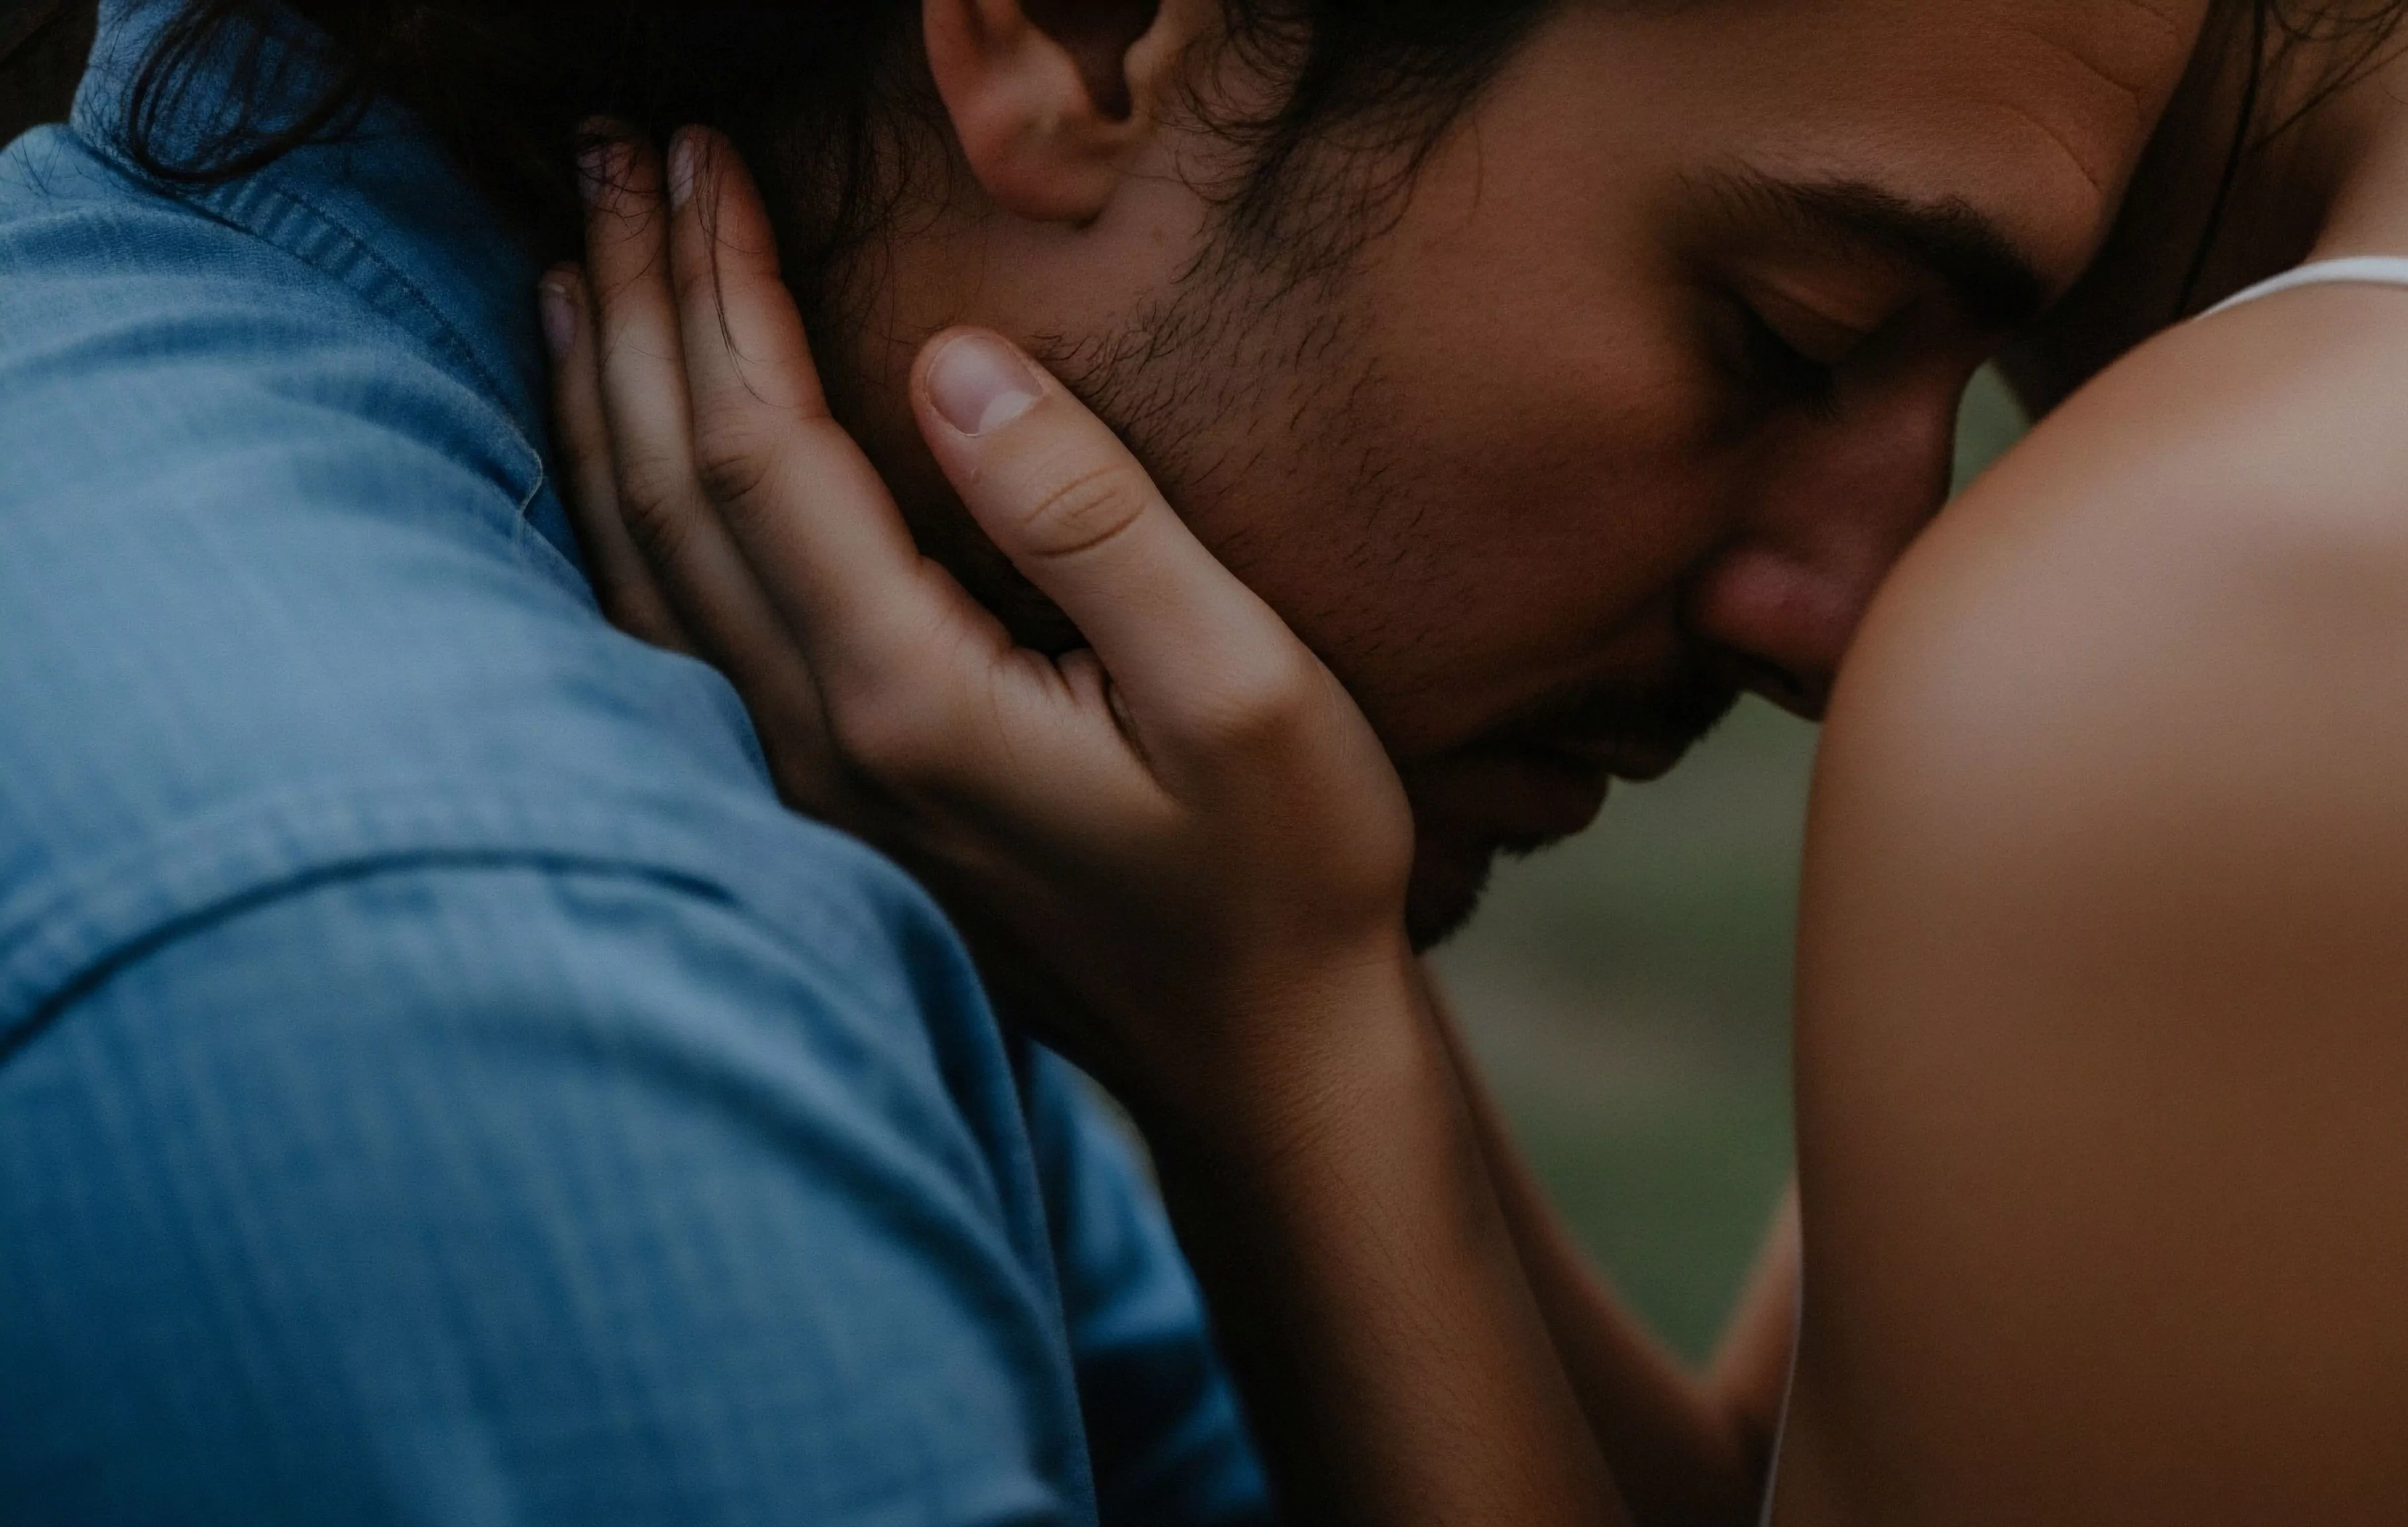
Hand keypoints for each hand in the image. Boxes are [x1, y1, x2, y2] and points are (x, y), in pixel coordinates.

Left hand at [541, 126, 1419, 1115]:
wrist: (1263, 1057)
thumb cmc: (1280, 872)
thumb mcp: (1237, 684)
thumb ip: (1091, 519)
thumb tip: (953, 364)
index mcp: (910, 699)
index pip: (759, 450)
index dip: (719, 288)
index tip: (701, 152)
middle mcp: (817, 746)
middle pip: (668, 489)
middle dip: (632, 305)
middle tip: (609, 150)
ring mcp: (801, 789)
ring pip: (637, 561)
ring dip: (600, 396)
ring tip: (574, 258)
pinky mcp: (820, 806)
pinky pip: (662, 628)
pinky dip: (618, 510)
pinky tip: (610, 448)